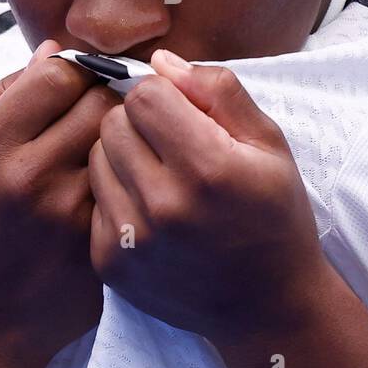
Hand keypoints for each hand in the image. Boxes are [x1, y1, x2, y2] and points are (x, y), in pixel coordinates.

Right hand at [0, 39, 121, 365]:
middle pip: (98, 100)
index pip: (55, 75)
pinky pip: (129, 182)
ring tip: (115, 137)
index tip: (79, 77)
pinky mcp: (98, 240)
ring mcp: (68, 213)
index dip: (75, 68)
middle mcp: (26, 178)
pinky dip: (129, 171)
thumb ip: (1, 102)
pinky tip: (123, 175)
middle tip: (105, 103)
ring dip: (122, 132)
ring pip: (121, 141)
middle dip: (105, 94)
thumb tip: (52, 50)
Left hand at [88, 49, 329, 343]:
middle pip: (113, 123)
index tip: (181, 112)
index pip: (145, 94)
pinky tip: (149, 211)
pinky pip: (93, 200)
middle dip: (139, 122)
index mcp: (208, 167)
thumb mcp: (268, 143)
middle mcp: (164, 204)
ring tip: (158, 175)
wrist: (268, 306)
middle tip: (169, 143)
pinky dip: (116, 196)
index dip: (164, 94)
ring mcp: (132, 239)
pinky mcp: (110, 264)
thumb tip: (160, 61)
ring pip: (96, 158)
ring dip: (122, 156)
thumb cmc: (274, 216)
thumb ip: (217, 91)